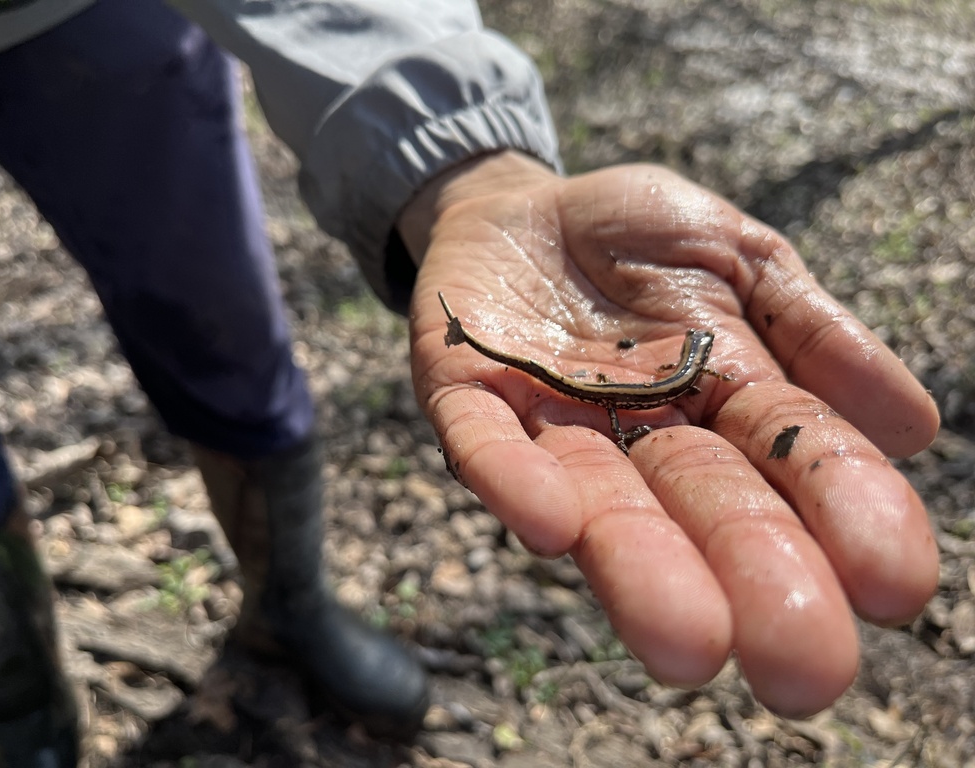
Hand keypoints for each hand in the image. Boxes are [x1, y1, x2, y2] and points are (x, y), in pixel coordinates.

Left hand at [398, 151, 938, 717]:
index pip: (793, 462)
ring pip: (598, 504)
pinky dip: (513, 482)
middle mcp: (640, 433)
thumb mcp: (740, 258)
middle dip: (749, 578)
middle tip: (802, 671)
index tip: (891, 588)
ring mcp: (550, 423)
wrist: (520, 212)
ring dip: (638, 568)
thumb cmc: (639, 241)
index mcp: (722, 400)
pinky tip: (552, 525)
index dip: (842, 516)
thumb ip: (812, 327)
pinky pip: (485, 445)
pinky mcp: (465, 397)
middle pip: (701, 507)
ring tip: (685, 639)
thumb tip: (912, 429)